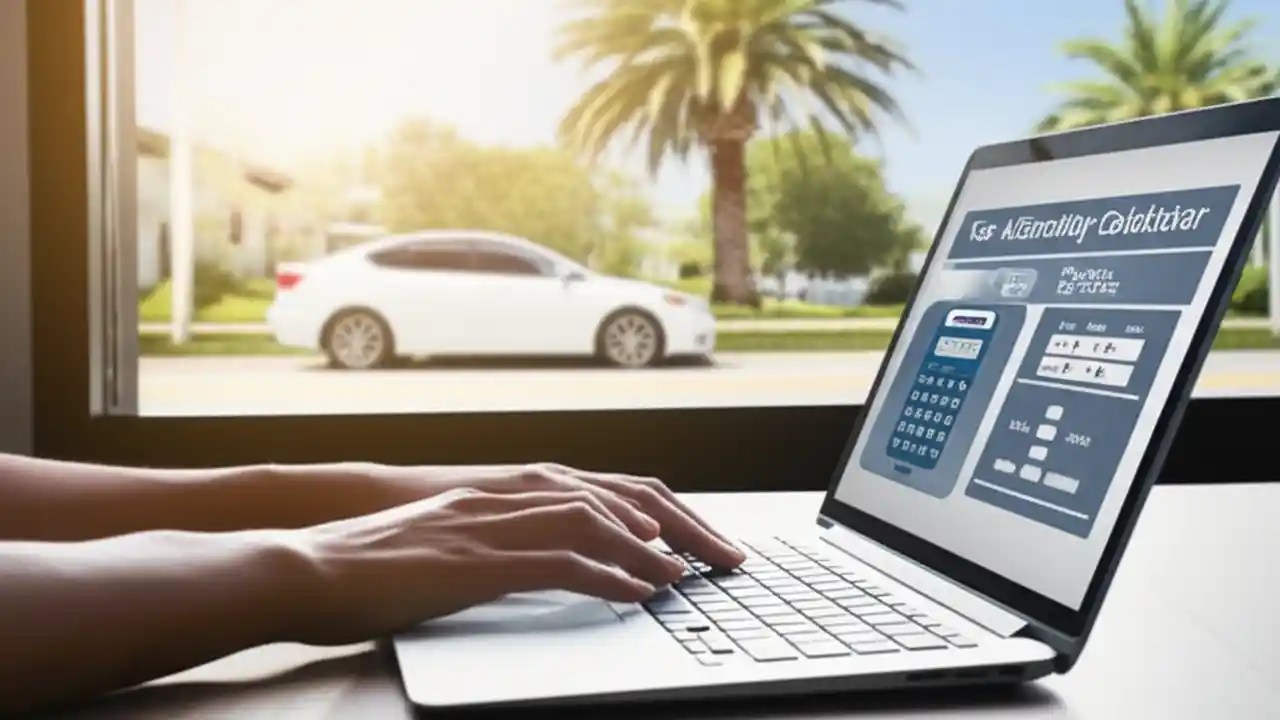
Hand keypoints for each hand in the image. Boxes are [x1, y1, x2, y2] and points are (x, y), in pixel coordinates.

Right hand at [289, 487, 691, 644]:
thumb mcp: (435, 543)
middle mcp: (499, 499)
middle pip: (605, 500)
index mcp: (492, 493)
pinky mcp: (477, 563)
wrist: (306, 567)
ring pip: (592, 525)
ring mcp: (489, 527)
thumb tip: (516, 562)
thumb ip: (479, 543)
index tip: (680, 533)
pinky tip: (638, 592)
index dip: (641, 510)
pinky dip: (610, 576)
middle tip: (707, 551)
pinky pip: (561, 563)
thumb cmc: (363, 565)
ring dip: (647, 550)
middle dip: (665, 525)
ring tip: (682, 573)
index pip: (588, 491)